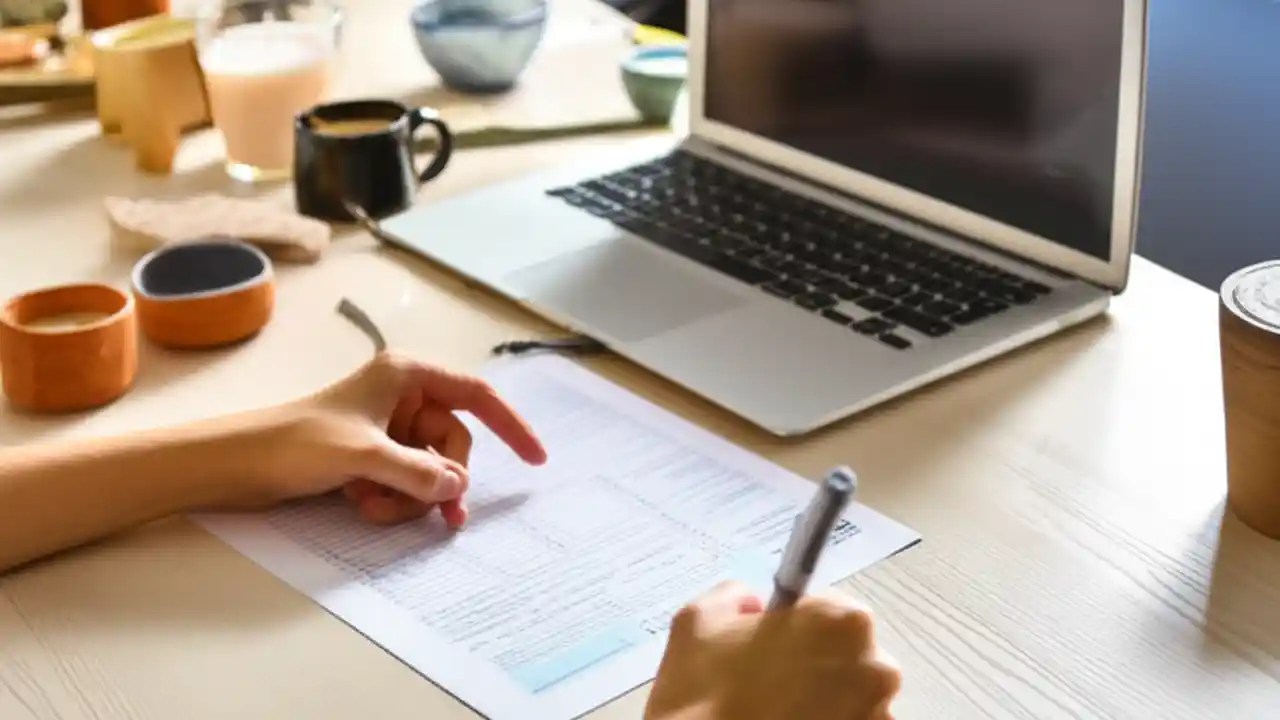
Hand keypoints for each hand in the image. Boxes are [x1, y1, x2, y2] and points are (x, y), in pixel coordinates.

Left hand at [231, 352, 545, 527]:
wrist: (233, 464)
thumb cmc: (295, 442)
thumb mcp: (364, 457)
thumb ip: (419, 473)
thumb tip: (459, 489)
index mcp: (407, 376)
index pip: (477, 397)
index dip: (511, 426)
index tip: (536, 459)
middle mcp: (402, 397)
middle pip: (452, 445)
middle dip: (440, 482)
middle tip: (437, 517)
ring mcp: (387, 429)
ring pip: (428, 469)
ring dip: (409, 496)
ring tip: (374, 507)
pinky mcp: (370, 455)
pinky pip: (404, 481)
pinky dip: (391, 499)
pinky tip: (361, 505)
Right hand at [645, 582, 900, 719]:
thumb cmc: (706, 692)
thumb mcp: (698, 619)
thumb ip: (735, 595)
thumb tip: (752, 605)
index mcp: (843, 621)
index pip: (829, 611)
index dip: (798, 628)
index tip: (773, 647)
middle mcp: (876, 666)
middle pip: (848, 655)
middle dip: (817, 665)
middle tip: (771, 684)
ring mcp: (878, 716)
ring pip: (853, 698)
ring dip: (826, 702)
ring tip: (778, 713)